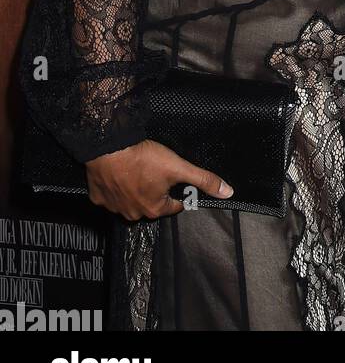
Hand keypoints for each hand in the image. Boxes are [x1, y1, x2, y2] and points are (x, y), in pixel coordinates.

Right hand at [84, 139, 233, 220]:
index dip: (179, 193)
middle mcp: (133, 213)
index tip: (178, 183)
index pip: (174, 205)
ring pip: (130, 201)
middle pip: (152, 204)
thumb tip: (228, 192)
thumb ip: (204, 180)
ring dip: (135, 190)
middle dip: (157, 192)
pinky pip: (110, 195)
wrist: (109, 148)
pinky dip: (115, 187)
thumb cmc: (144, 158)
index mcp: (154, 209)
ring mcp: (114, 207)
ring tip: (139, 171)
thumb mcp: (179, 167)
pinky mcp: (98, 197)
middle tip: (156, 172)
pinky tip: (119, 174)